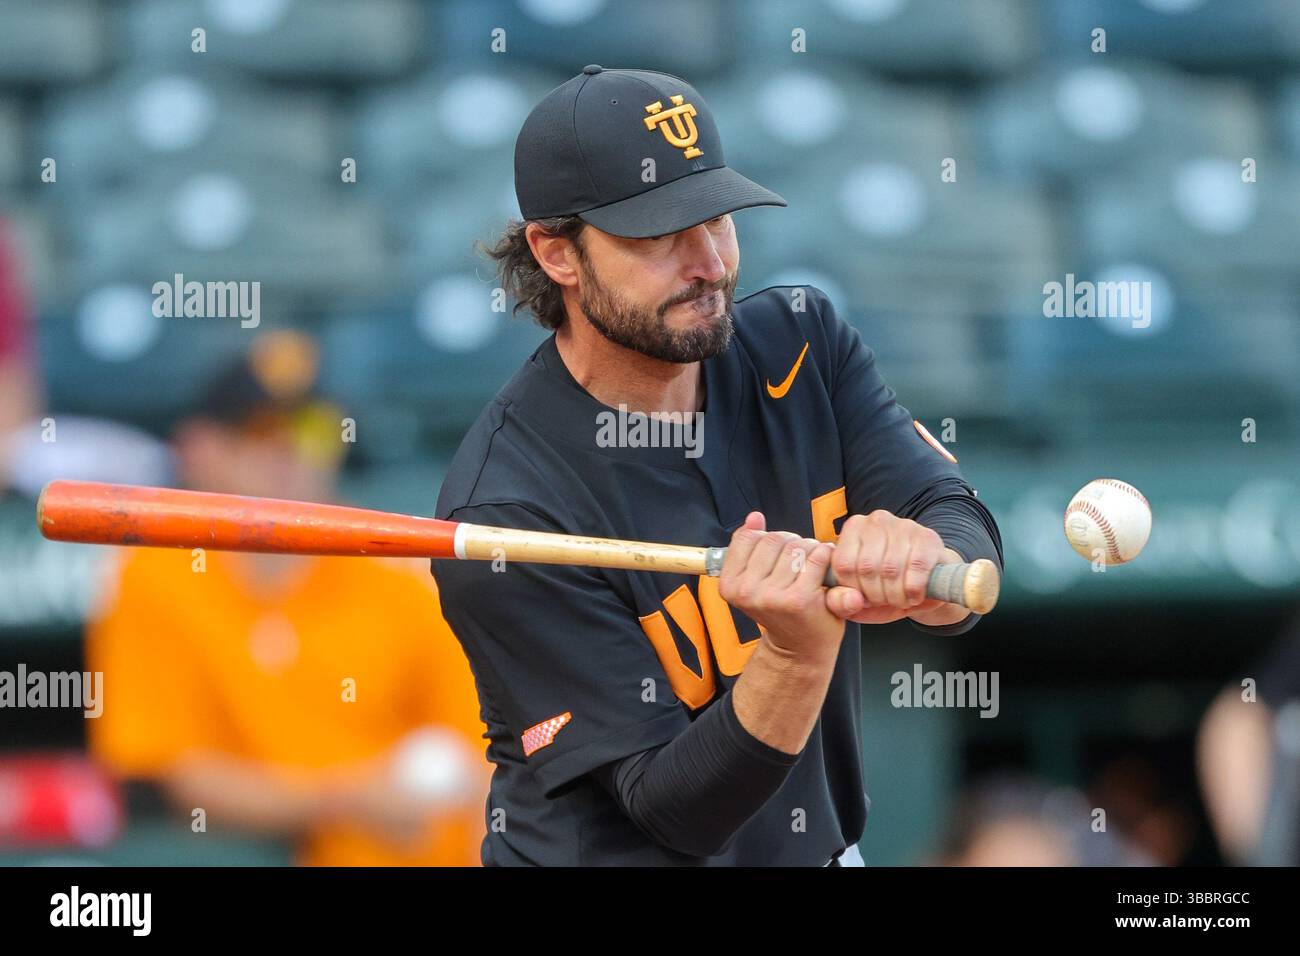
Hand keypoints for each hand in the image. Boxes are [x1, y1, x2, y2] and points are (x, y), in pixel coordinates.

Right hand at [718, 512, 863, 662]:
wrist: (799, 650)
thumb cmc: (781, 612)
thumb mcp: (754, 580)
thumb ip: (751, 548)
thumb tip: (754, 517)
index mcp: (729, 584)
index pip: (749, 537)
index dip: (768, 539)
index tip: (777, 556)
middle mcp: (747, 591)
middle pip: (774, 538)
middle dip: (791, 544)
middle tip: (799, 564)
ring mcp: (772, 596)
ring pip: (796, 546)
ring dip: (810, 551)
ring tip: (810, 570)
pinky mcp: (799, 599)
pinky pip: (816, 557)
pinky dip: (825, 558)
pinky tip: (824, 573)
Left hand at [829, 510, 969, 626]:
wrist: (930, 580)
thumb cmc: (887, 587)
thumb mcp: (858, 595)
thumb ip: (840, 599)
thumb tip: (849, 600)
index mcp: (853, 528)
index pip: (843, 564)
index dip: (854, 590)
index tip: (864, 598)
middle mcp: (876, 521)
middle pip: (866, 567)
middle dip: (876, 595)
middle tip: (885, 601)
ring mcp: (903, 526)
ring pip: (891, 569)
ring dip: (896, 596)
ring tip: (900, 600)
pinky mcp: (928, 537)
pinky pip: (916, 568)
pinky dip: (914, 590)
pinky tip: (914, 596)